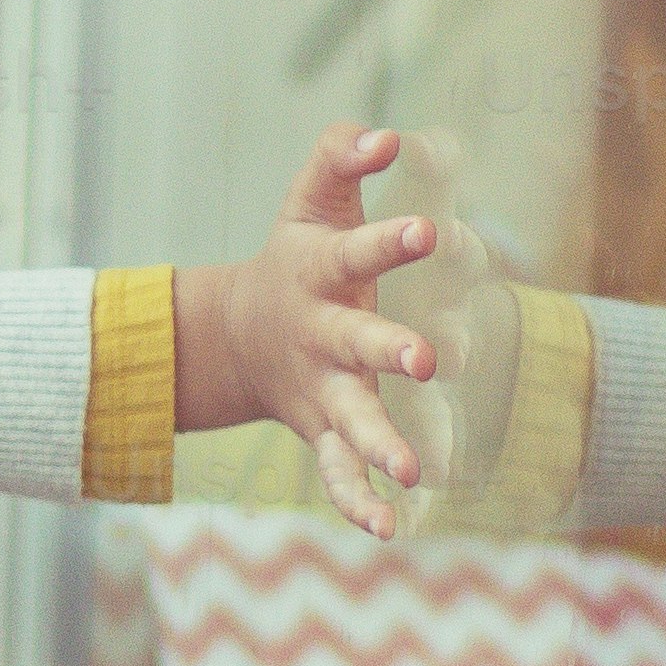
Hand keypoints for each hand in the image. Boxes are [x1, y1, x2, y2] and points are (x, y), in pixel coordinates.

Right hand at [169, 118, 447, 542]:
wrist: (237, 338)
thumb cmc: (295, 257)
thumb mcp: (308, 199)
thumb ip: (340, 156)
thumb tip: (389, 137)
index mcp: (320, 274)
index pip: (356, 252)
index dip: (389, 242)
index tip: (428, 230)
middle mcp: (322, 335)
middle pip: (356, 343)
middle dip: (389, 350)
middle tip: (427, 359)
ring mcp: (322, 388)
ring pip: (349, 418)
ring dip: (378, 443)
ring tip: (411, 469)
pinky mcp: (323, 431)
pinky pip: (336, 472)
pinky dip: (356, 501)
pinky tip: (389, 528)